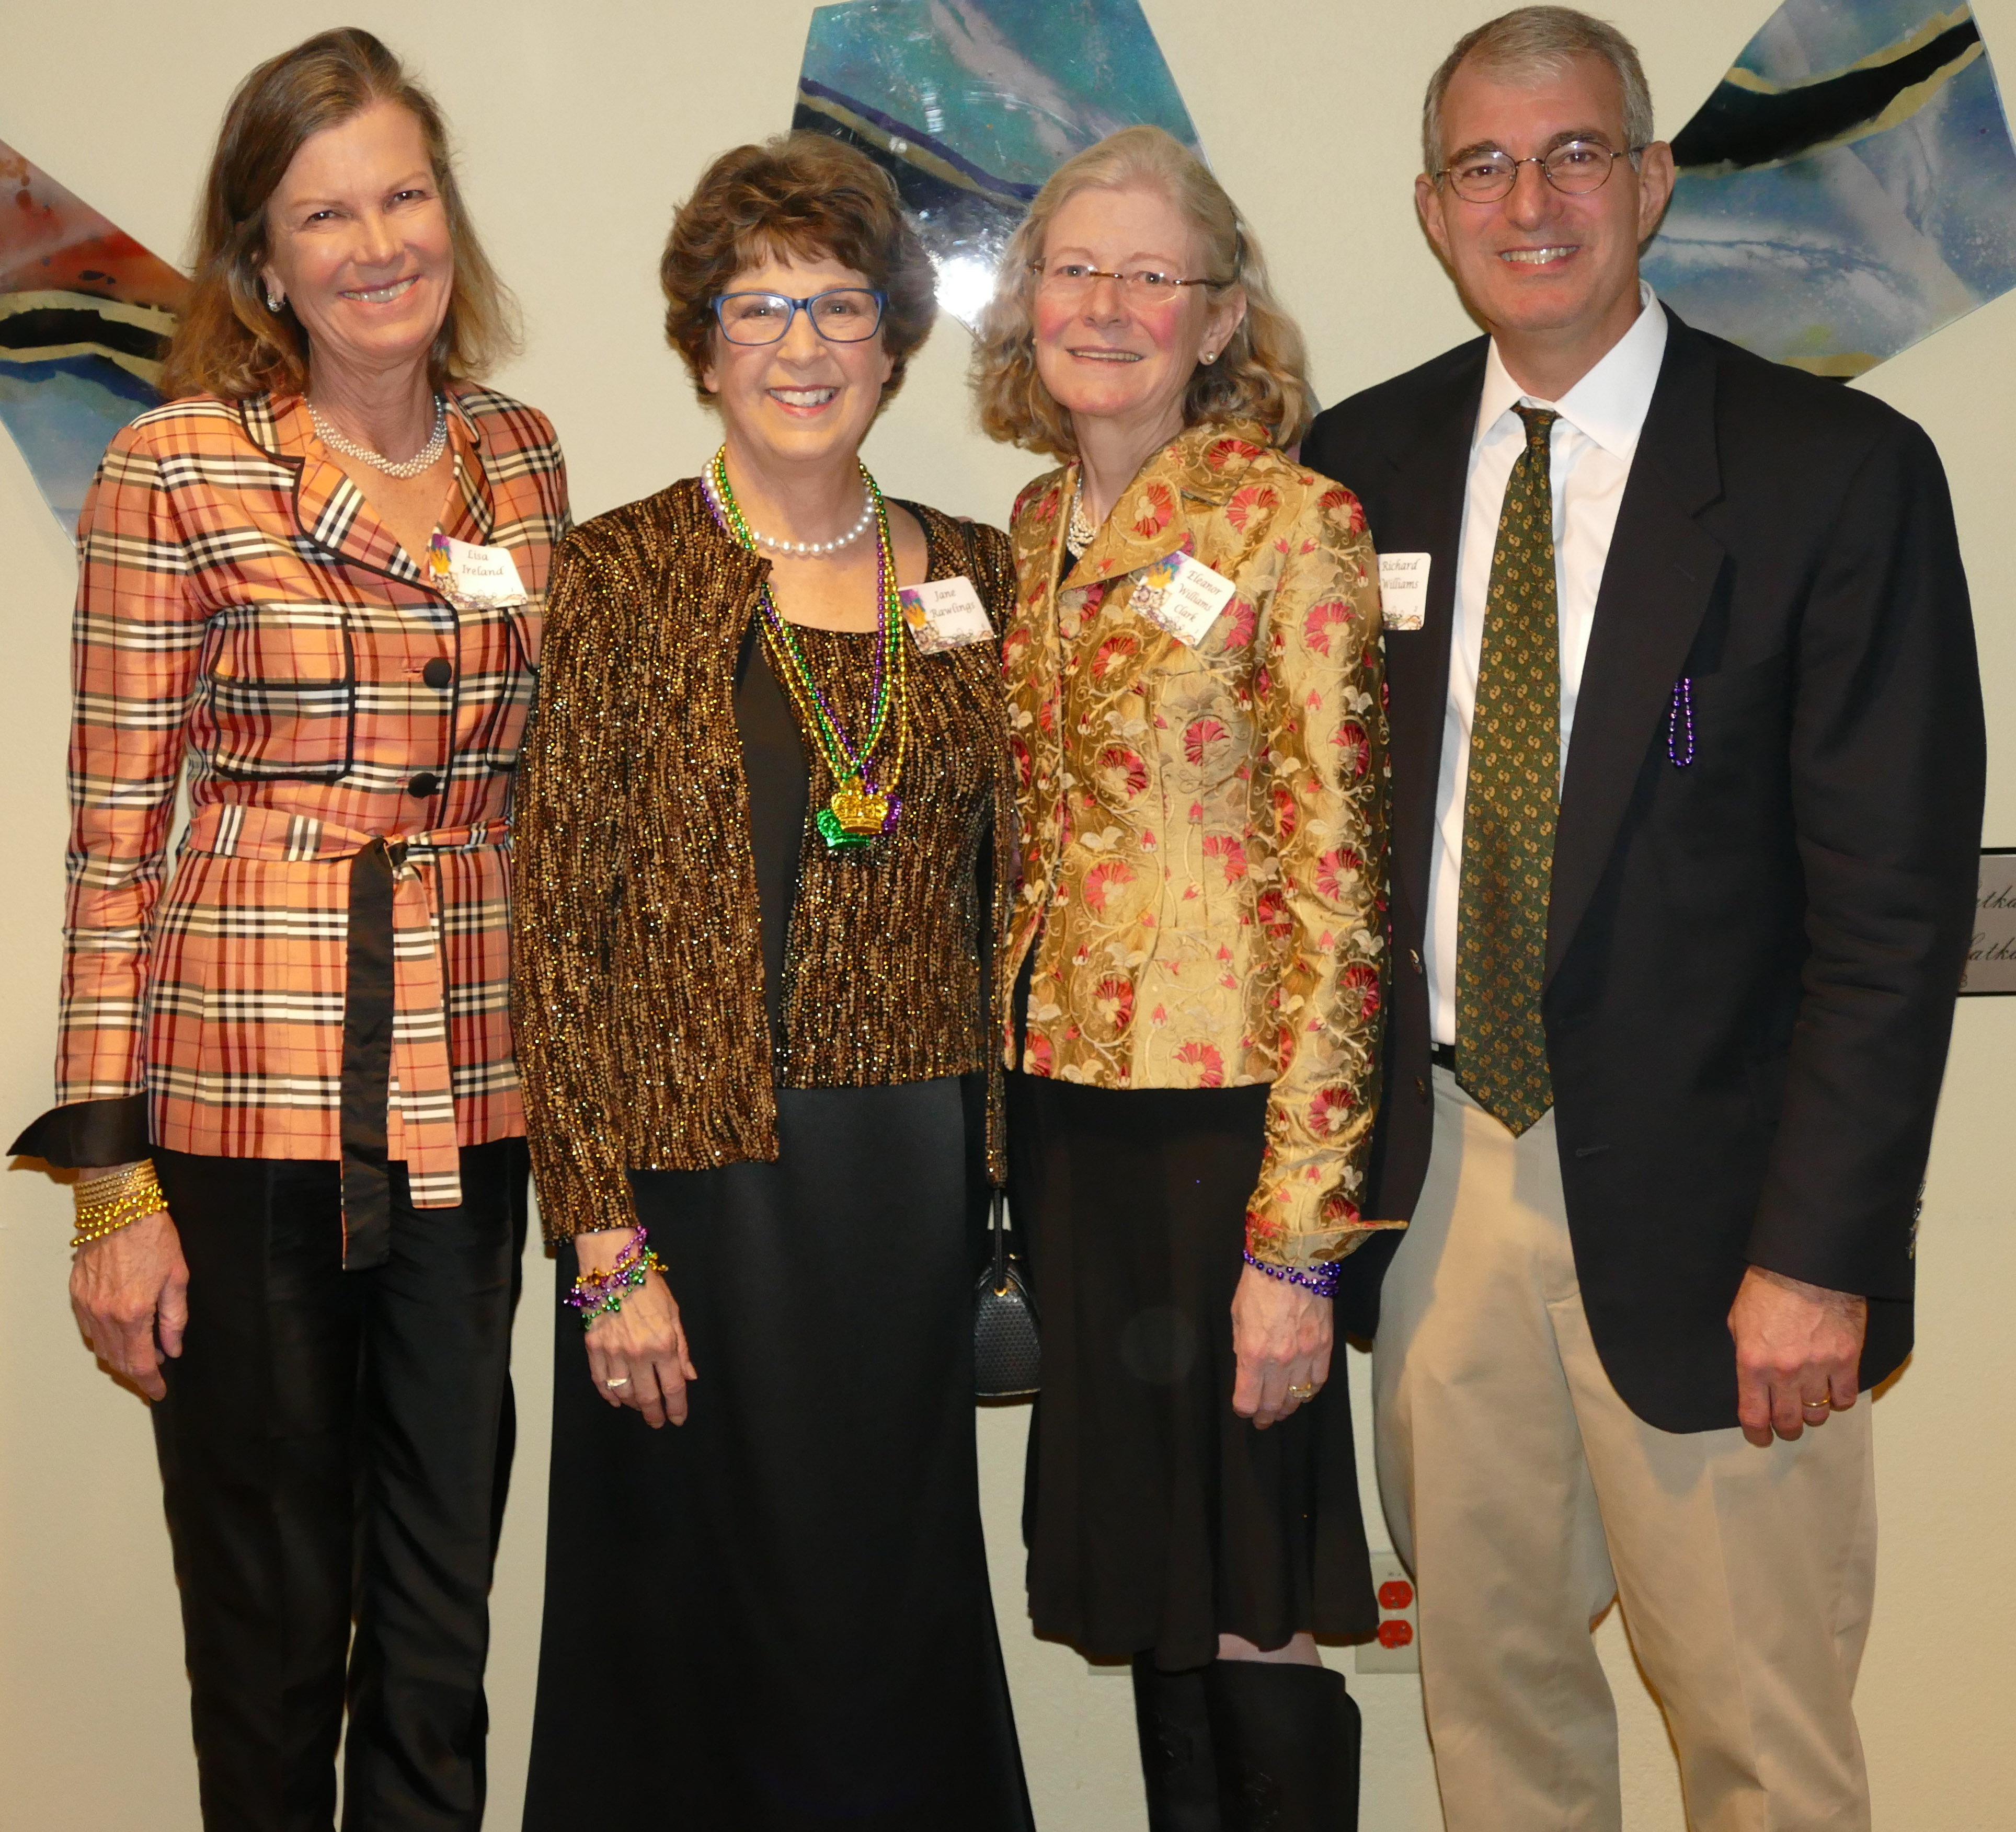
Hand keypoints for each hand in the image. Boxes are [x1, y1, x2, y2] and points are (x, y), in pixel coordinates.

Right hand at [70, 1206, 188, 1400]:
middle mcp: (104, 1314)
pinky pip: (88, 1329)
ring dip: (119, 1358)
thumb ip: (175, 1318)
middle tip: (152, 1377)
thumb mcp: (177, 1277)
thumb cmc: (153, 1236)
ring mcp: (86, 1305)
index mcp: (133, 1312)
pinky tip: (120, 1335)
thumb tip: (172, 1349)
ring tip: (140, 1357)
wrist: (118, 1207)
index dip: (149, 1382)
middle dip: (135, 1373)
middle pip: (117, 1359)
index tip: (158, 1391)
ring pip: (100, 1347)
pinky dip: (103, 1339)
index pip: (139, 1362)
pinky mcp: (76, 1294)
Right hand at [576, 1231, 696, 1428]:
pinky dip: (609, 1395)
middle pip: (647, 1397)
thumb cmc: (647, 1285)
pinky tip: (617, 1399)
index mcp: (663, 1344)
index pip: (673, 1387)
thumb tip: (688, 1376)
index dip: (677, 1407)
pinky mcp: (593, 1348)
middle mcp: (638, 1353)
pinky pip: (601, 1381)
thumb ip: (681, 1348)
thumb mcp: (673, 1313)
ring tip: (640, 1406)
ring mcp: (613, 1352)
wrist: (612, 1265)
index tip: (678, 1418)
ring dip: (633, 1405)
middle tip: (658, 1422)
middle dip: (654, 1414)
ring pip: (623, 1393)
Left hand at [1231, 1263, 1332, 1428]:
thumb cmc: (1258, 1285)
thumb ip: (1242, 1347)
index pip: (1248, 1399)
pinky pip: (1318, 1381)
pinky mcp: (1324, 1347)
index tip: (1244, 1410)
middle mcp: (1280, 1360)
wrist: (1292, 1261)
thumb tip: (1247, 1370)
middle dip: (1266, 1416)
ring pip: (1297, 1397)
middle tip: (1263, 1420)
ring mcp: (1305, 1355)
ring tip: (1281, 1410)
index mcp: (1253, 1353)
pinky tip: (1302, 1393)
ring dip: (1288, 1408)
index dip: (1244, 1410)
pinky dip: (1309, 1391)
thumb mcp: (1237, 1317)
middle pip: (1273, 1404)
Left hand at [1727, 1265, 1867, 1447]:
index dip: (1757, 1434)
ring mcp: (1818, 1367)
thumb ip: (1745, 1353)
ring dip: (1813, 1413)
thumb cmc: (1768, 1287)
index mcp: (1753, 1362)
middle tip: (1787, 1425)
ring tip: (1809, 1403)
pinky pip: (1846, 1396)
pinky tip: (1833, 1389)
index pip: (1754, 1415)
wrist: (1806, 1265)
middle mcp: (1785, 1371)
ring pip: (1818, 1413)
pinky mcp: (1846, 1359)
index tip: (1761, 1437)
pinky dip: (1839, 1398)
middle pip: (1788, 1421)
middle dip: (1786, 1428)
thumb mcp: (1739, 1320)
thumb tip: (1753, 1378)